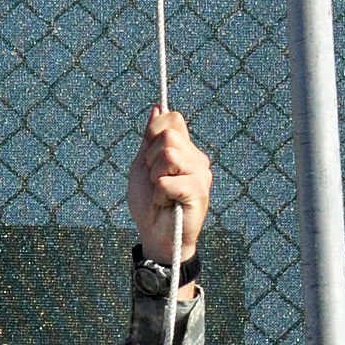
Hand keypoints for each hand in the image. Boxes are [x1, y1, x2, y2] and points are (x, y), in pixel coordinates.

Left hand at [127, 105, 211, 264]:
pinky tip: (166, 204)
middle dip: (150, 160)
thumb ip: (150, 138)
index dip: (152, 134)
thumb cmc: (149, 203)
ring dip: (154, 178)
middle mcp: (198, 158)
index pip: (172, 119)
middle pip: (168, 135)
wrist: (155, 236)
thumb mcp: (143, 166)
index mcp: (185, 150)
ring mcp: (201, 174)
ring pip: (168, 155)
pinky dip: (158, 195)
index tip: (148, 158)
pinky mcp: (199, 192)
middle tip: (155, 181)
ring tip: (160, 193)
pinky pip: (167, 181)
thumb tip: (158, 107)